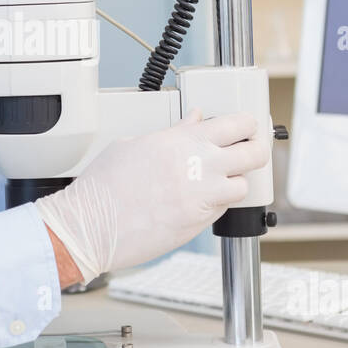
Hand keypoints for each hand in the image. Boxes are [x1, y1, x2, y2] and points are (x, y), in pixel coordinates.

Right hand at [34, 110, 268, 284]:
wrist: (90, 225)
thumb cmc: (102, 187)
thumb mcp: (133, 146)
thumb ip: (172, 133)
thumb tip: (193, 121)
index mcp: (181, 140)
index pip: (235, 123)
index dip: (248, 124)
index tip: (248, 126)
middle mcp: (198, 165)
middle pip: (254, 152)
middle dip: (257, 150)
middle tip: (251, 150)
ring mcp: (202, 195)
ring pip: (244, 185)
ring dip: (236, 182)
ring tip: (221, 182)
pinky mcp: (198, 222)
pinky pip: (223, 209)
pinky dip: (218, 203)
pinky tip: (200, 201)